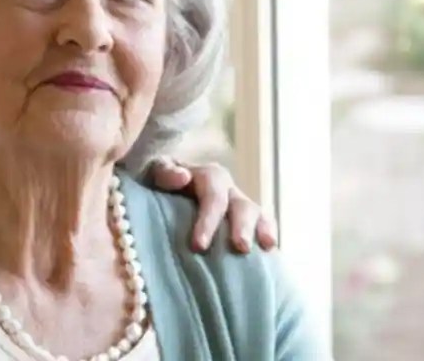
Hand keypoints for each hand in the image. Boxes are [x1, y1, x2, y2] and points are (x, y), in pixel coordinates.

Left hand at [148, 156, 277, 253]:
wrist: (160, 191)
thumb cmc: (154, 185)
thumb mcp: (153, 173)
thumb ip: (164, 172)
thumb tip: (183, 177)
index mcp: (206, 176)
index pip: (213, 194)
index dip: (209, 220)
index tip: (199, 246)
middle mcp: (226, 189)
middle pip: (240, 204)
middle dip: (242, 226)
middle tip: (240, 247)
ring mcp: (237, 204)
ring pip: (256, 213)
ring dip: (260, 230)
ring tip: (265, 248)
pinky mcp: (245, 220)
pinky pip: (263, 223)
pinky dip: (268, 234)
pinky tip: (271, 251)